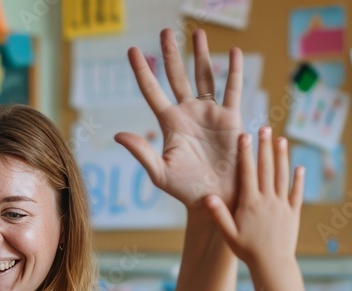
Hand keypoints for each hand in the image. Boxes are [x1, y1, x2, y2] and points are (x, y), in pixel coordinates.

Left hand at [114, 29, 243, 209]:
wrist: (217, 198)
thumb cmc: (187, 190)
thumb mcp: (160, 172)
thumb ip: (141, 152)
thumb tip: (118, 135)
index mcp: (169, 124)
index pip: (152, 91)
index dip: (143, 71)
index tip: (133, 50)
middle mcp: (188, 114)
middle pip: (177, 76)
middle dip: (171, 54)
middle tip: (166, 31)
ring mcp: (209, 114)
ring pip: (204, 76)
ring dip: (200, 55)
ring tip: (197, 33)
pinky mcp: (231, 119)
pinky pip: (232, 90)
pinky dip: (233, 71)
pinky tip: (232, 52)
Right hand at [204, 127, 304, 270]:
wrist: (273, 264)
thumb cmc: (247, 250)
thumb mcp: (228, 234)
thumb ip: (219, 215)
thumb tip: (207, 197)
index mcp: (250, 203)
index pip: (247, 173)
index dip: (245, 153)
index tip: (245, 136)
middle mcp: (267, 200)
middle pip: (266, 169)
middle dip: (265, 147)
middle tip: (265, 128)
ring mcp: (282, 205)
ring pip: (282, 176)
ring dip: (282, 157)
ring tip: (281, 139)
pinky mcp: (293, 213)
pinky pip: (296, 193)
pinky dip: (298, 179)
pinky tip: (299, 167)